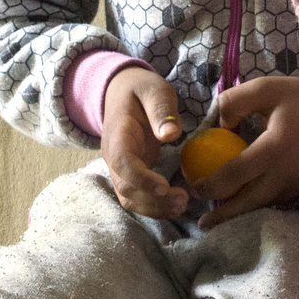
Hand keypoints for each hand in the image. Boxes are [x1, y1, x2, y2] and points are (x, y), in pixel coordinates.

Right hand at [99, 64, 185, 217]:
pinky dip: (155, 206)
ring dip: (154, 208)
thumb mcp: (154, 89)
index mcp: (118, 135)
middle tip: (184, 200)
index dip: (141, 179)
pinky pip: (137, 197)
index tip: (164, 187)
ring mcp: (120, 169)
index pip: (123, 163)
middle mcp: (114, 157)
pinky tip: (177, 204)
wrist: (121, 93)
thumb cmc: (141, 90)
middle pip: (126, 187)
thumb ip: (161, 109)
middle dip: (153, 199)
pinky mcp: (131, 175)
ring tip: (183, 205)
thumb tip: (171, 134)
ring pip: (129, 198)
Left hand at [192, 76, 298, 228]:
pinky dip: (260, 201)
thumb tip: (218, 124)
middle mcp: (287, 173)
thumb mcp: (266, 88)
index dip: (211, 184)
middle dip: (224, 215)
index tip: (194, 187)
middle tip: (202, 222)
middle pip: (249, 203)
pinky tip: (246, 198)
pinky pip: (277, 199)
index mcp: (275, 147)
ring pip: (263, 204)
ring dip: (241, 210)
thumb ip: (235, 101)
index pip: (236, 173)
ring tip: (219, 213)